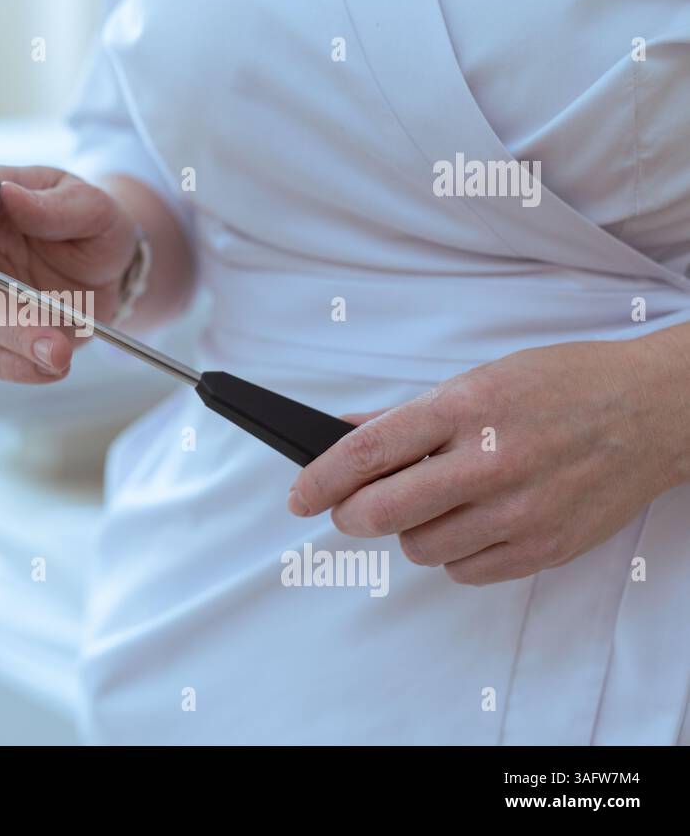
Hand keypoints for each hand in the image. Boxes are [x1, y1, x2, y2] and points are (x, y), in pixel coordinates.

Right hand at [0, 166, 138, 381]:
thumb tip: (9, 195)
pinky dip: (26, 366)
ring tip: (56, 350)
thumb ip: (53, 205)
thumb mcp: (90, 206)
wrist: (118, 268)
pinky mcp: (4, 334)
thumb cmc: (94, 224)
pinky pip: (2, 357)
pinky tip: (55, 363)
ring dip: (15, 340)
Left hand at [288, 339, 689, 584]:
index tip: (298, 497)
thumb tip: (342, 434)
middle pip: (382, 513)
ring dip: (411, 532)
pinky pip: (466, 571)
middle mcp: (489, 461)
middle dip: (351, 516)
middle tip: (350, 510)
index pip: (366, 454)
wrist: (653, 411)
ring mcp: (520, 509)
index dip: (319, 481)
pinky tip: (472, 523)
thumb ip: (405, 416)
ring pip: (421, 549)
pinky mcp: (546, 547)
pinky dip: (456, 554)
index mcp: (464, 409)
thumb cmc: (564, 387)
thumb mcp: (479, 379)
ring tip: (435, 504)